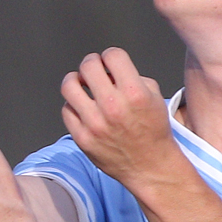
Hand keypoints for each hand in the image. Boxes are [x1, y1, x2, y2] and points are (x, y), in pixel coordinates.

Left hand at [60, 48, 179, 189]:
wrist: (150, 166)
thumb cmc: (153, 129)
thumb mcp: (154, 97)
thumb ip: (132, 77)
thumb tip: (107, 68)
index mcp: (134, 93)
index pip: (112, 55)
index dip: (111, 56)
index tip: (111, 63)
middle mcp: (113, 107)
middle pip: (88, 66)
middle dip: (92, 63)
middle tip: (94, 69)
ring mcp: (94, 124)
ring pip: (69, 86)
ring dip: (75, 80)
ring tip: (81, 83)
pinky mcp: (82, 138)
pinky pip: (67, 110)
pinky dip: (73, 105)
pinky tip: (83, 107)